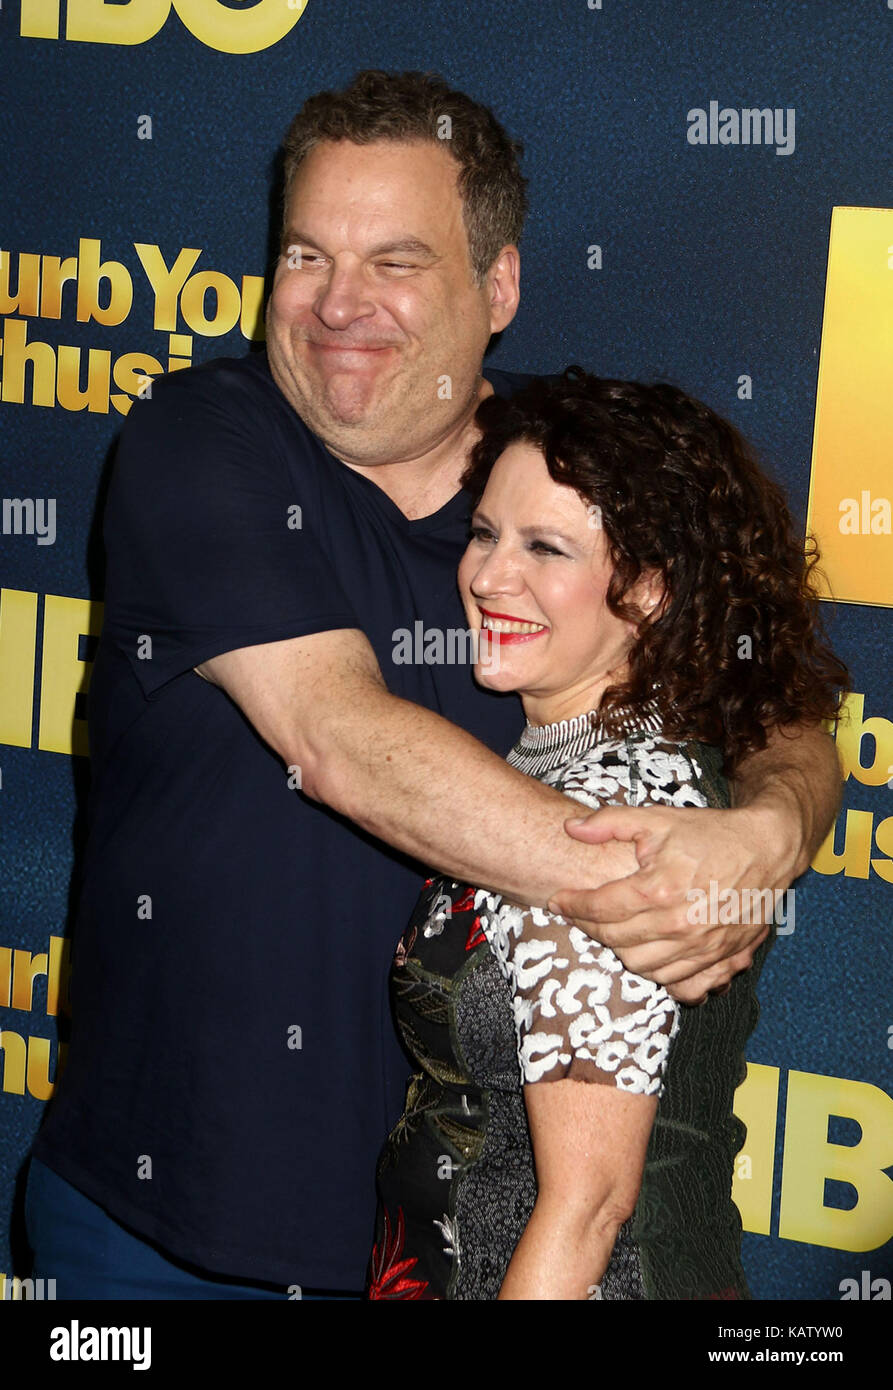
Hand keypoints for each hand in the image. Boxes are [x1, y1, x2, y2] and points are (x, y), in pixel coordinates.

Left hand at [547, 803, 793, 1002]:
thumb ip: (610, 822)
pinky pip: (675, 980)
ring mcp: (699, 946)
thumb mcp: (658, 819)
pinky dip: (653, 970)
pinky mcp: (719, 958)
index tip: (559, 900)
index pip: (598, 908)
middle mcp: (677, 923)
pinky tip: (644, 950)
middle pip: (614, 939)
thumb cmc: (710, 833)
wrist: (767, 850)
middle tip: (581, 914)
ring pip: (640, 966)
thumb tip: (570, 827)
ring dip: (618, 950)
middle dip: (589, 927)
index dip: (572, 904)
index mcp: (658, 888)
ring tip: (610, 930)